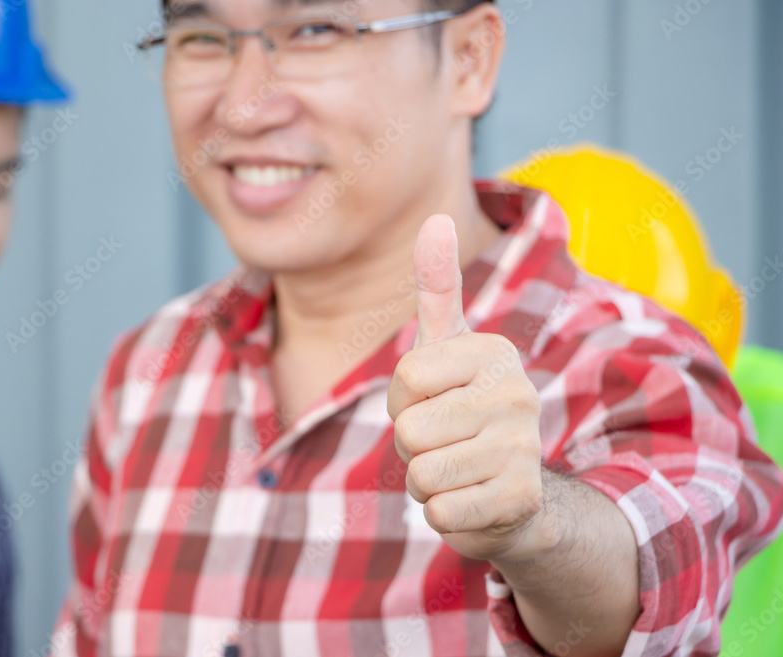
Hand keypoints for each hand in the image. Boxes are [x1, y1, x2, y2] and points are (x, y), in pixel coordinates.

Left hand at [387, 214, 544, 561]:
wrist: (514, 492)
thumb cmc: (464, 413)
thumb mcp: (448, 350)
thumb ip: (438, 288)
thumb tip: (436, 218)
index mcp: (494, 352)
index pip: (405, 380)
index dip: (403, 402)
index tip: (433, 403)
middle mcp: (518, 393)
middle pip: (409, 430)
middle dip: (412, 447)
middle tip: (447, 443)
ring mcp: (524, 449)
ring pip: (421, 473)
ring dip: (425, 481)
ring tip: (458, 470)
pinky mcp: (521, 500)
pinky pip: (439, 512)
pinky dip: (443, 514)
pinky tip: (472, 500)